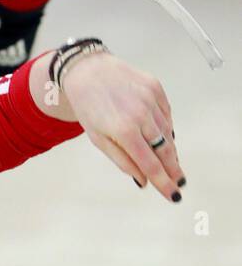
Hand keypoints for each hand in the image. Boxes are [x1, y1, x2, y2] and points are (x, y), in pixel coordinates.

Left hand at [37, 51, 185, 202]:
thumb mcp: (97, 138)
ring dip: (169, 149)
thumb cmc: (88, 107)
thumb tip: (143, 180)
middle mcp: (140, 114)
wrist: (87, 70)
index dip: (163, 182)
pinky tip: (162, 136)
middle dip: (173, 168)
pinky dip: (165, 126)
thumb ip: (122, 160)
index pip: (150, 164)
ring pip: (167, 132)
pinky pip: (166, 114)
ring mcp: (150, 99)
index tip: (173, 195)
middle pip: (164, 150)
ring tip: (171, 163)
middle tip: (179, 183)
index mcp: (123, 130)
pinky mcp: (155, 87)